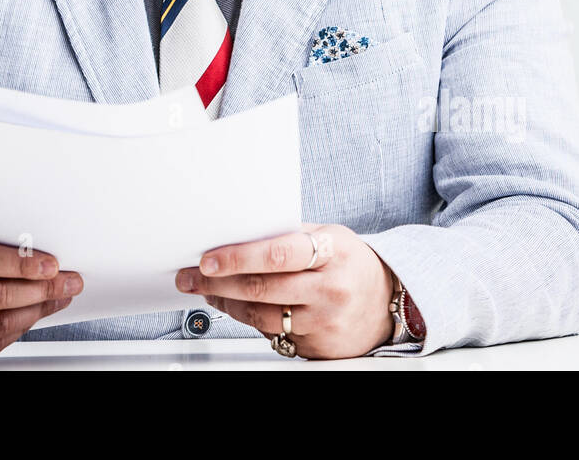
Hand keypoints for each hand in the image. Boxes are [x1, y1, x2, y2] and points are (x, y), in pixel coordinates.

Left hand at [175, 222, 394, 358]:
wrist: (387, 302)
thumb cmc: (352, 263)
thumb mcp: (330, 236)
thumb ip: (290, 234)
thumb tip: (240, 231)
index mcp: (332, 252)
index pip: (278, 253)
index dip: (238, 257)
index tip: (208, 259)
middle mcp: (330, 289)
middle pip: (262, 288)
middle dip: (218, 282)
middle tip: (191, 277)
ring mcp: (325, 322)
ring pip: (262, 316)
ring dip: (226, 303)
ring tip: (206, 291)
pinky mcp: (319, 348)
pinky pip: (274, 334)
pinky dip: (249, 320)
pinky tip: (236, 307)